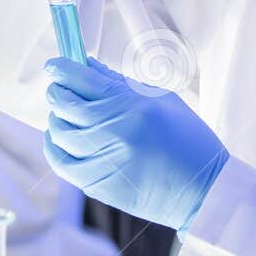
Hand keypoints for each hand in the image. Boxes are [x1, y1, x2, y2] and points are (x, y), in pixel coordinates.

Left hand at [41, 56, 229, 231]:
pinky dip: (54, 146)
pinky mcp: (96, 183)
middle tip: (59, 87)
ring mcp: (103, 160)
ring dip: (57, 117)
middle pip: (66, 104)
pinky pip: (61, 162)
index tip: (55, 65)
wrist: (201, 190)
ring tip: (64, 113)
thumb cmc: (188, 141)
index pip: (84, 80)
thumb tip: (89, 67)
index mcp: (133, 106)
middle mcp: (114, 132)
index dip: (63, 68)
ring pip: (60, 132)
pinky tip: (59, 137)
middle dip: (58, 91)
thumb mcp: (162, 100)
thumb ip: (121, 83)